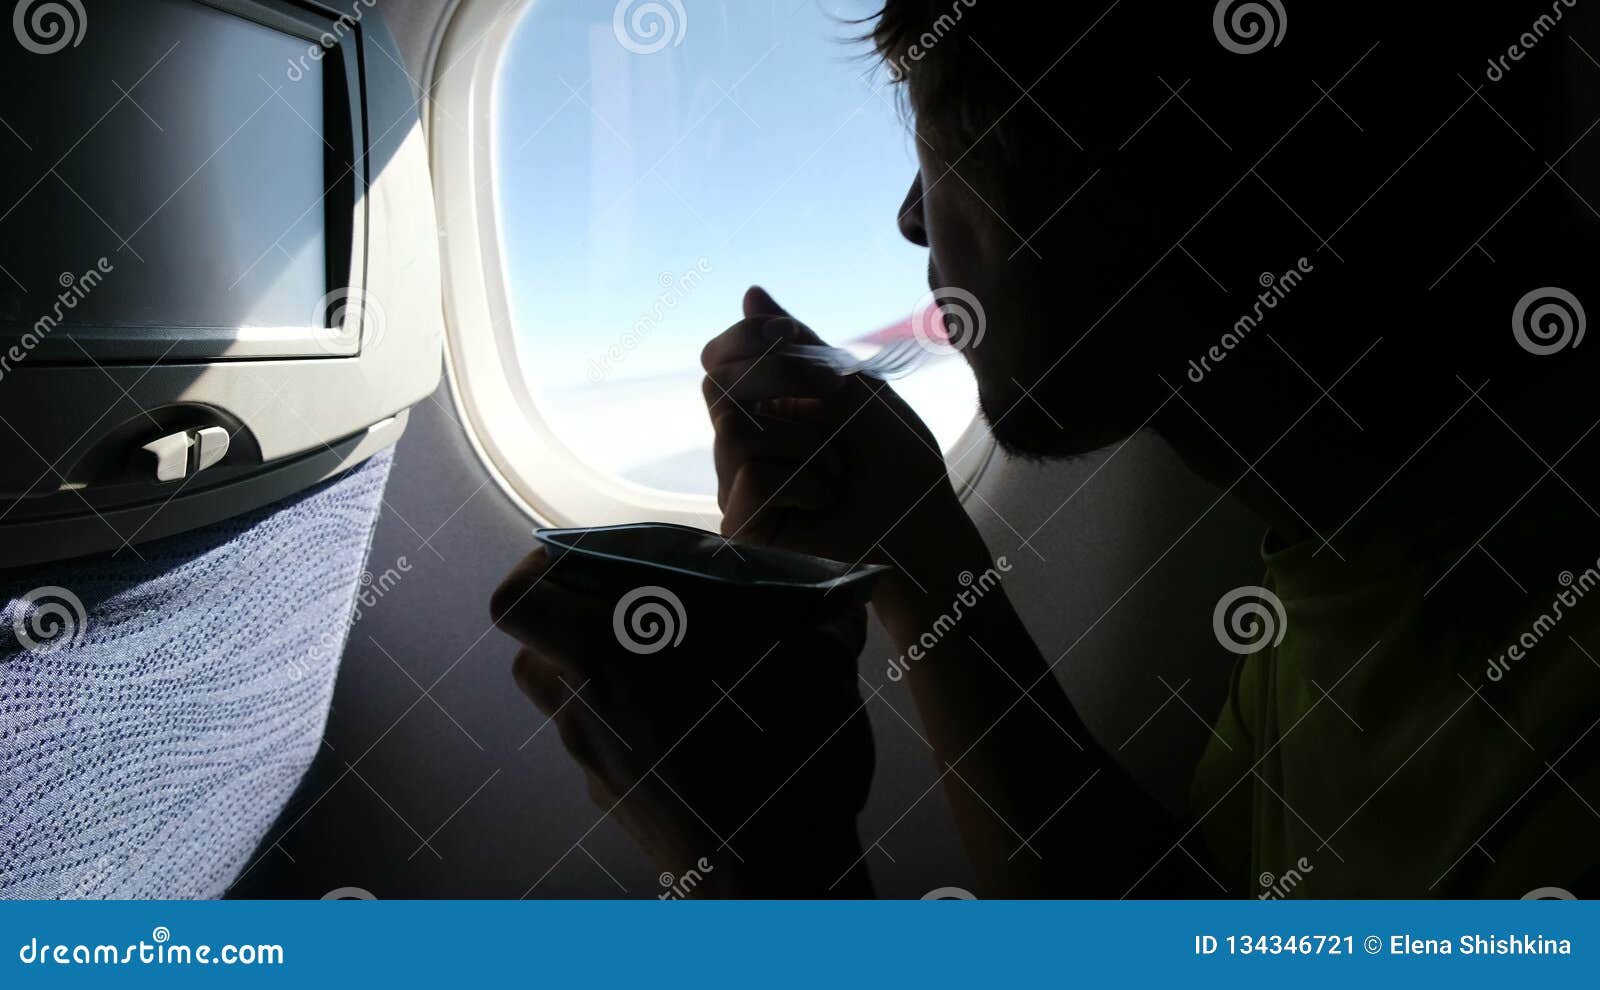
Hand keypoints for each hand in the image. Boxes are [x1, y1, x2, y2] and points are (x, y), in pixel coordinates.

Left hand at [490, 547, 875, 896]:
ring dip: (594, 674)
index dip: (540, 569)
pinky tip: (688, 727)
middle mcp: (587, 711)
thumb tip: (834, 598)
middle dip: (572, 623)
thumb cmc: (791, 767)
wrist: (781, 885)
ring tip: (662, 667)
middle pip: (532, 651)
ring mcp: (594, 765)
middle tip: (633, 611)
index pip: (519, 600)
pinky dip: (625, 725)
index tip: (589, 560)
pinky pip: (599, 747)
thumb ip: (815, 619)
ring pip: (561, 701)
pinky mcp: (614, 803)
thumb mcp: (818, 669)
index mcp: (616, 659)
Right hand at [701, 287, 990, 601]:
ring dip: (804, 439)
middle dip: (783, 379)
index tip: (790, 337)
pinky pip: (753, 478)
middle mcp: (743, 449)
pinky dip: (805, 481)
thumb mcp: (856, 388)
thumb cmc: (898, 464)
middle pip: (716, 386)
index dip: (744, 339)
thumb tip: (750, 294)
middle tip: (837, 405)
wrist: (927, 530)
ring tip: (836, 469)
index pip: (717, 360)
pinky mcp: (746, 528)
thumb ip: (800, 344)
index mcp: (765, 410)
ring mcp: (739, 490)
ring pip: (733, 431)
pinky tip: (826, 500)